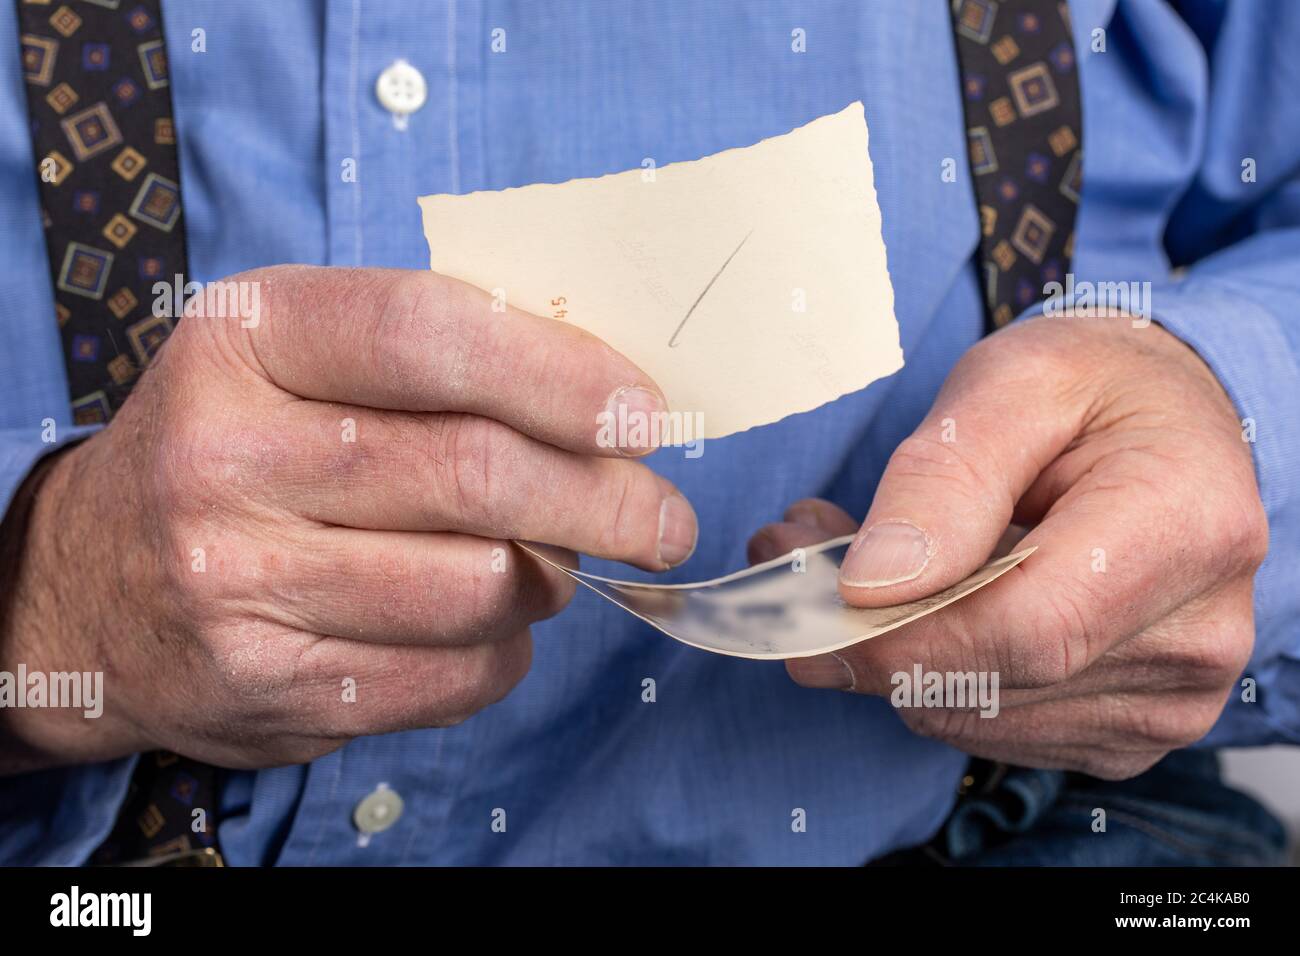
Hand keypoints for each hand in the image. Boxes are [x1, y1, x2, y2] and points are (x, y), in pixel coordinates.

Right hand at [0, 266, 696, 771]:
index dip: (560, 374)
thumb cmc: (233, 447)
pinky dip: (507, 648)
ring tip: (554, 559)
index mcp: (245, 339)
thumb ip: (430, 355)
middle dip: (606, 498)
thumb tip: (603, 399)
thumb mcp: (293, 355)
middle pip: (473, 474)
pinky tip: (489, 622)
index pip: (427, 334)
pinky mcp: (274, 687)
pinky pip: (458, 675)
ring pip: (480, 587)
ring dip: (554, 575)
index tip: (643, 414)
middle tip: (663, 515)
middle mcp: (227, 459)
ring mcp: (242, 585)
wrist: (90, 590)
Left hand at [748, 314, 1265, 778]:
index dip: (904, 635)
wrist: (1166, 422)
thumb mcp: (1016, 380)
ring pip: (977, 713)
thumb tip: (872, 585)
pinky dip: (929, 672)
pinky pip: (994, 726)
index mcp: (1187, 528)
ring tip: (844, 559)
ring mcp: (1171, 696)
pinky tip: (910, 600)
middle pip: (996, 681)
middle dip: (870, 633)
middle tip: (794, 551)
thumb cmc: (1094, 386)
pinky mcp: (1129, 727)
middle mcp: (1197, 633)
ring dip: (890, 651)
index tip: (807, 608)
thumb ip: (946, 476)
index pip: (1029, 628)